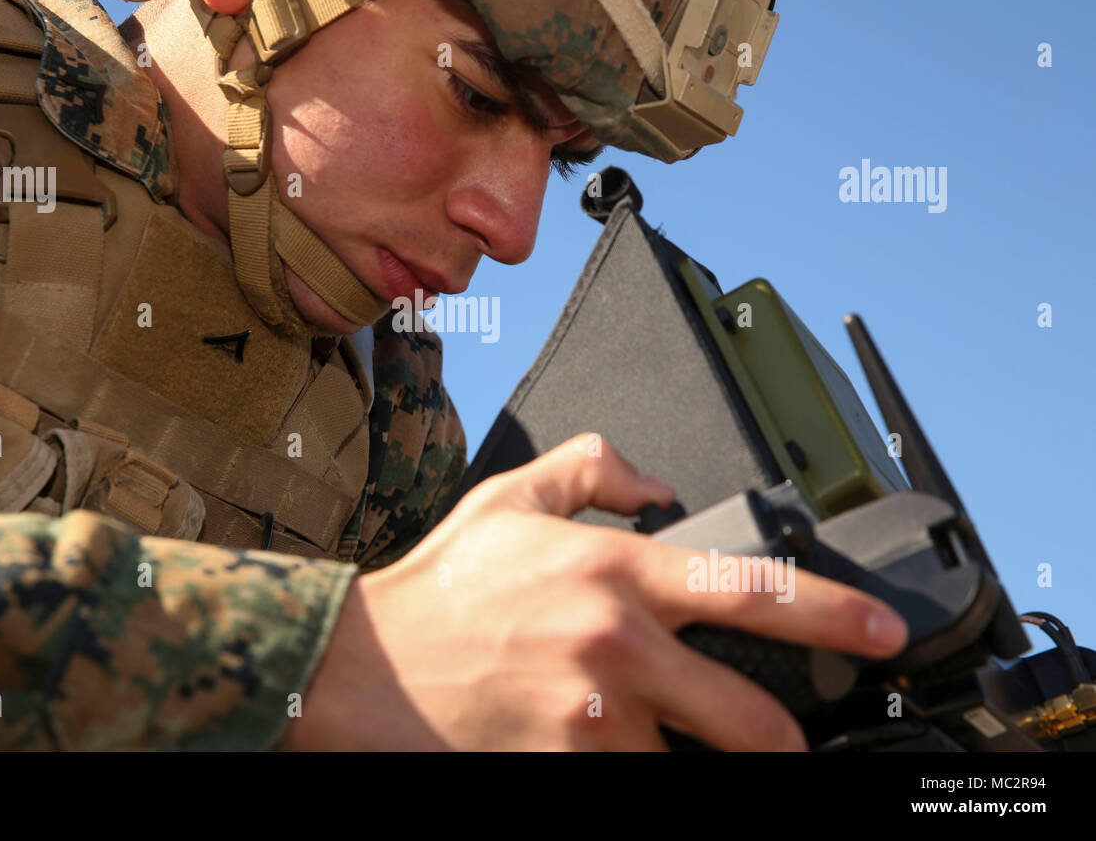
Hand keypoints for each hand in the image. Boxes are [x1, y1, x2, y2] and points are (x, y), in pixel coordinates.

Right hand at [286, 434, 907, 749]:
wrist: (369, 668)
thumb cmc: (441, 587)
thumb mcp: (511, 498)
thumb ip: (593, 467)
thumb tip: (655, 483)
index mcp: (616, 571)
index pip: (755, 590)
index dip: (836, 615)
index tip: (883, 634)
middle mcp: (618, 647)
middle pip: (754, 717)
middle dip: (783, 738)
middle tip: (783, 736)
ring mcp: (596, 720)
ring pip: (697, 766)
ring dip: (698, 759)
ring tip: (672, 739)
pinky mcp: (569, 768)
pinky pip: (640, 784)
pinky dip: (643, 768)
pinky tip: (617, 747)